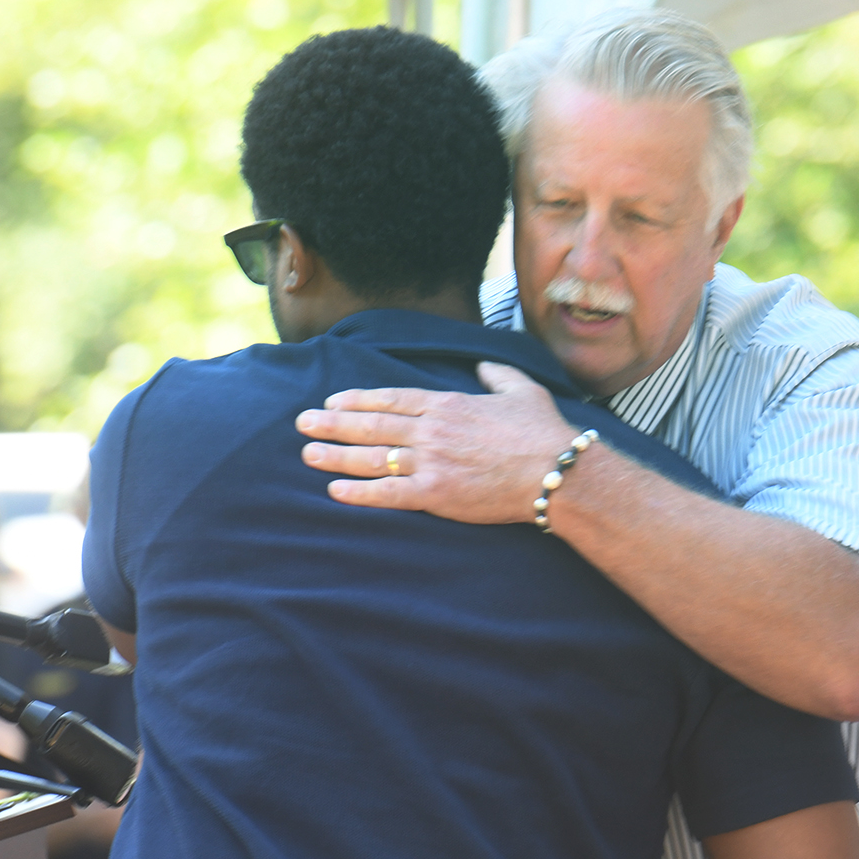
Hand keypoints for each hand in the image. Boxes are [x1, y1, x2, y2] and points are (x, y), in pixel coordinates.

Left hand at [297, 362, 578, 523]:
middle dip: (333, 424)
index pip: (391, 399)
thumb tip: (483, 365)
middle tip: (303, 423)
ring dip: (335, 456)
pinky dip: (359, 492)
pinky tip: (335, 491)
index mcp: (447, 404)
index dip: (358, 399)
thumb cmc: (543, 432)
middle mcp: (431, 430)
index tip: (333, 400)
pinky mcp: (435, 494)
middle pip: (371, 425)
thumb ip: (497, 374)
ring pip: (372, 457)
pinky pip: (388, 494)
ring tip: (307, 454)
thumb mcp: (522, 389)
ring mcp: (430, 462)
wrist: (555, 470)